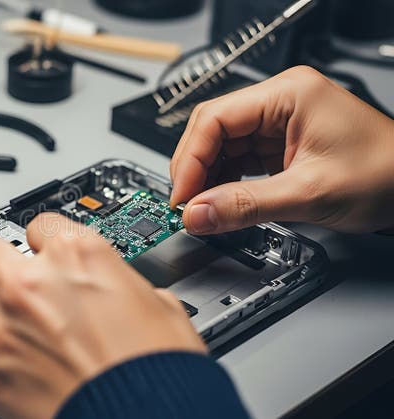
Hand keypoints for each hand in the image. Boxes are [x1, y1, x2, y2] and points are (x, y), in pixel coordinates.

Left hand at [0, 213, 204, 418]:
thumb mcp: (164, 308)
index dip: (47, 243)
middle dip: (1, 267)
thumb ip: (127, 286)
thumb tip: (123, 292)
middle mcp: (33, 285)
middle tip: (16, 285)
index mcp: (77, 256)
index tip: (47, 254)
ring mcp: (5, 330)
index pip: (41, 225)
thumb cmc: (158, 372)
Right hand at [170, 66, 393, 234]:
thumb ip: (246, 206)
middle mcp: (280, 102)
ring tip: (201, 208)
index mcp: (289, 94)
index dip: (190, 159)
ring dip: (207, 179)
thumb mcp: (308, 194)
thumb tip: (199, 214)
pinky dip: (224, 183)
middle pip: (212, 130)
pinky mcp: (279, 144)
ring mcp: (278, 122)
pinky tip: (219, 202)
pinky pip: (238, 160)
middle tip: (186, 205)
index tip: (182, 195)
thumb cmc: (386, 173)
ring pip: (221, 147)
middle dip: (194, 169)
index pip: (216, 118)